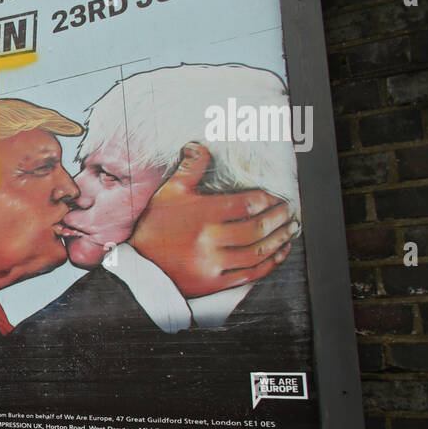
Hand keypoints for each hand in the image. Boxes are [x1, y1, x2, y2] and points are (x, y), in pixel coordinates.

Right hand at [129, 142, 296, 298]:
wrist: (137, 265)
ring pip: (257, 252)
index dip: (267, 200)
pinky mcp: (213, 283)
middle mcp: (208, 240)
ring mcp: (212, 264)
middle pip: (256, 228)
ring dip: (279, 240)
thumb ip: (189, 169)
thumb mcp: (169, 193)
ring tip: (290, 230)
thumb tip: (199, 145)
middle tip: (289, 212)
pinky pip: (250, 274)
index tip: (275, 197)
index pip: (247, 204)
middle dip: (278, 218)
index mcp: (201, 215)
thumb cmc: (155, 225)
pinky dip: (270, 264)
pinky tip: (279, 253)